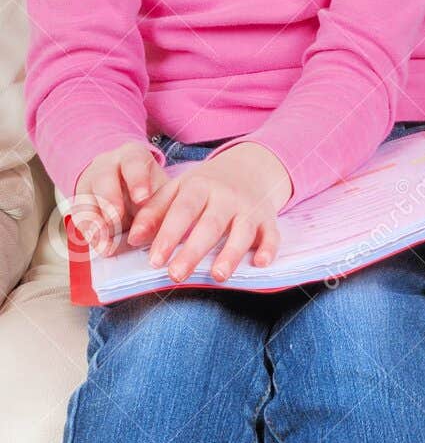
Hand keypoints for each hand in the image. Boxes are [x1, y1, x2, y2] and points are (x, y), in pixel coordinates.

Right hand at [70, 141, 168, 256]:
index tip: (142, 199)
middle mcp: (106, 165)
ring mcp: (89, 183)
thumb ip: (157, 208)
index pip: (133, 161)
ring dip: (97, 221)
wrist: (126, 186)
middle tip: (117, 218)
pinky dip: (89, 232)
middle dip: (110, 200)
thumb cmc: (148, 187)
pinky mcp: (80, 203)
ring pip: (87, 198)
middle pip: (104, 178)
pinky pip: (80, 217)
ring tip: (106, 240)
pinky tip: (98, 243)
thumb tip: (151, 234)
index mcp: (131, 156)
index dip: (137, 180)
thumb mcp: (159, 189)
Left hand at [125, 144, 290, 283]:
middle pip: (210, 223)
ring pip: (242, 230)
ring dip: (231, 253)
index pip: (183, 210)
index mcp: (200, 187)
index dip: (169, 234)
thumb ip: (154, 211)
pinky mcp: (268, 219)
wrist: (250, 166)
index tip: (154, 260)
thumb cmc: (206, 186)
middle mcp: (226, 196)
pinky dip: (269, 248)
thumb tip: (133, 239)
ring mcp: (249, 208)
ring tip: (218, 276)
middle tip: (176, 275)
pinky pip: (272, 234)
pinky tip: (261, 263)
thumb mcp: (178, 189)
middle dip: (194, 250)